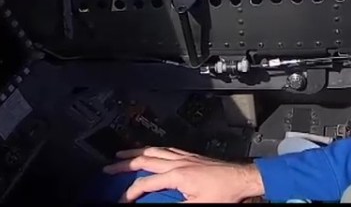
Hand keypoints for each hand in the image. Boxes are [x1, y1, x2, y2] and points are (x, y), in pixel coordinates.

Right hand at [102, 146, 264, 202]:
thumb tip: (158, 204)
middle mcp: (178, 161)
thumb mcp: (197, 206)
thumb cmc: (224, 193)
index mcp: (177, 174)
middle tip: (109, 167)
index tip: (122, 199)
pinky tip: (152, 151)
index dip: (130, 192)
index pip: (146, 183)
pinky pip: (167, 149)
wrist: (241, 179)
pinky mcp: (192, 156)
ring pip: (154, 150)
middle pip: (145, 160)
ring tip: (123, 155)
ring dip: (137, 152)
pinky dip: (154, 149)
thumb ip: (175, 206)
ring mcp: (185, 156)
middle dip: (125, 164)